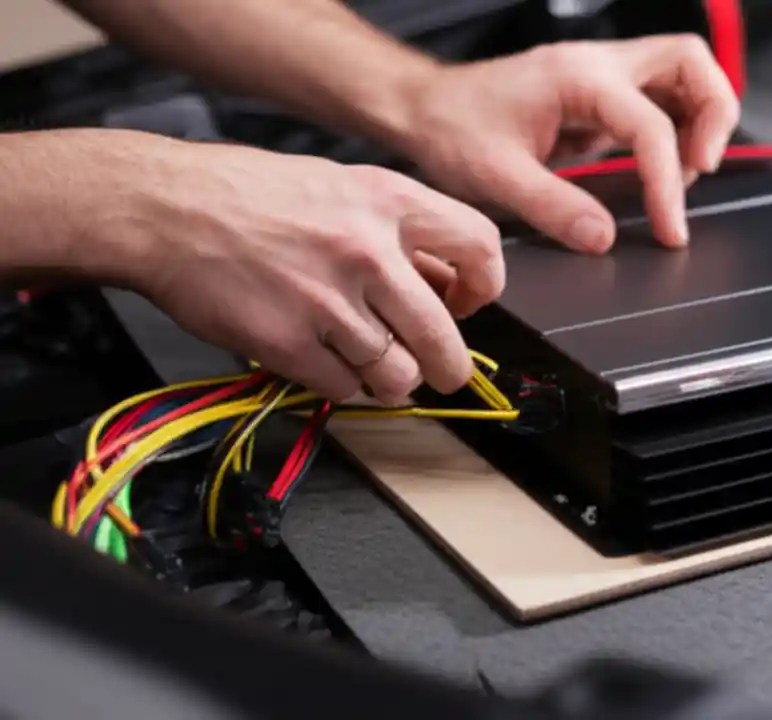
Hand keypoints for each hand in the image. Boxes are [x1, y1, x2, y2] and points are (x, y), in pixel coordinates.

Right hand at [86, 131, 501, 402]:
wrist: (165, 207)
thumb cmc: (250, 195)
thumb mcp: (343, 186)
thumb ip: (400, 233)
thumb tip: (447, 288)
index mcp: (389, 200)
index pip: (480, 247)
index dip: (485, 286)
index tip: (467, 305)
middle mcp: (368, 250)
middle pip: (442, 338)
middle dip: (448, 368)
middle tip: (441, 373)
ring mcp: (329, 299)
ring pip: (396, 374)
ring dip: (390, 382)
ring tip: (373, 366)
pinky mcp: (289, 342)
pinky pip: (345, 389)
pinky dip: (342, 386)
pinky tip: (325, 361)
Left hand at [400, 35, 740, 251]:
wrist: (422, 107)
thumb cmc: (452, 127)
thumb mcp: (496, 177)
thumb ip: (554, 207)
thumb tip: (604, 237)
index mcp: (578, 77)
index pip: (651, 125)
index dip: (668, 182)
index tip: (669, 228)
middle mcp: (598, 65)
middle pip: (692, 62)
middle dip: (714, 113)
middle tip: (704, 168)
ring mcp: (602, 77)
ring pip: (683, 76)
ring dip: (701, 120)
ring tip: (685, 174)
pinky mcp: (600, 97)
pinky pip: (659, 101)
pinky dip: (675, 131)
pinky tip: (659, 170)